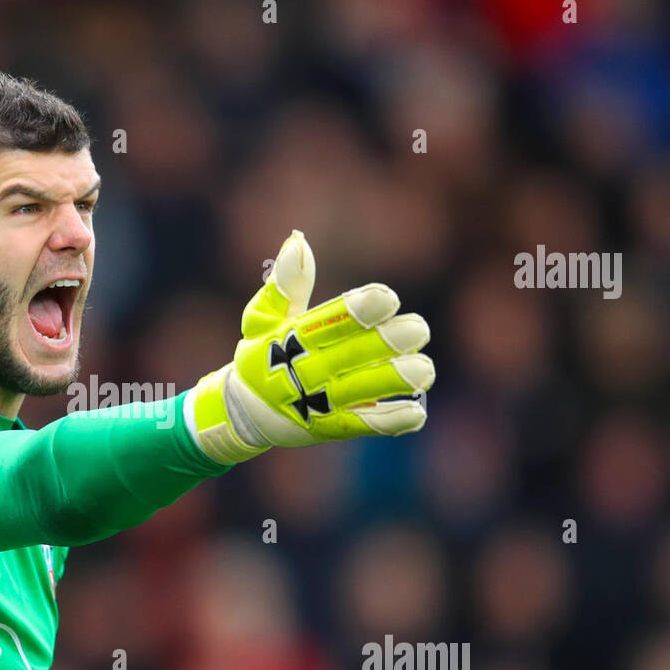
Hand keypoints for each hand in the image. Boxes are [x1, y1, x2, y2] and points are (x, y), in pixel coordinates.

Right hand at [184, 229, 434, 464]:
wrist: (244, 412)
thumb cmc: (262, 354)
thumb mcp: (262, 318)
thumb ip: (286, 283)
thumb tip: (298, 240)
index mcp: (287, 340)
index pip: (324, 323)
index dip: (356, 311)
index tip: (388, 297)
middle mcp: (302, 372)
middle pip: (347, 357)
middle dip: (383, 344)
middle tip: (418, 329)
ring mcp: (316, 404)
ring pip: (358, 392)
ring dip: (392, 381)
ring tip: (425, 370)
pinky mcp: (328, 429)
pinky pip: (361, 426)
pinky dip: (388, 421)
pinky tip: (417, 412)